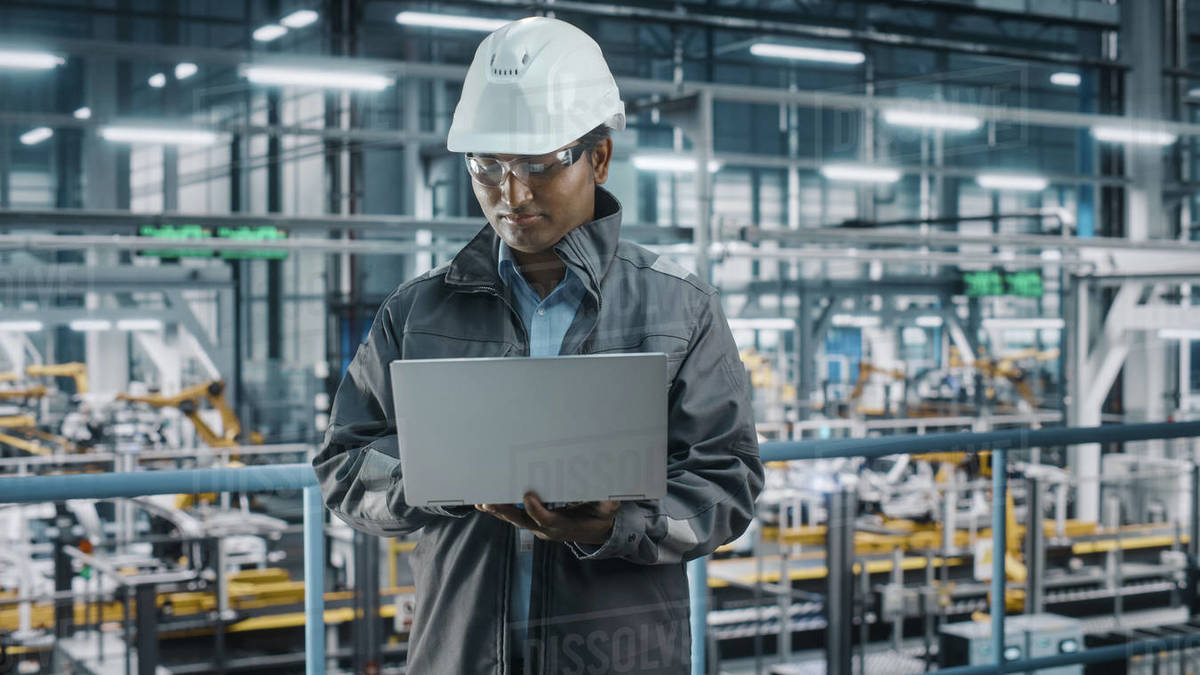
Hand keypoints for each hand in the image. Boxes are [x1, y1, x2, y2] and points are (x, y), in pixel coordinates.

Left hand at [476, 492, 619, 545]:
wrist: (595, 532)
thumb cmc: (599, 518)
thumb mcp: (607, 514)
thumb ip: (608, 508)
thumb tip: (613, 500)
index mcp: (562, 525)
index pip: (546, 519)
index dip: (536, 509)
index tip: (528, 495)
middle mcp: (546, 529)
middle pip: (522, 521)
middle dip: (505, 511)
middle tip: (490, 501)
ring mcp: (537, 527)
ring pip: (514, 520)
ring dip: (497, 511)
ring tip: (481, 500)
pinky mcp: (532, 523)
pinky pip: (513, 517)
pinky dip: (499, 511)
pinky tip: (483, 503)